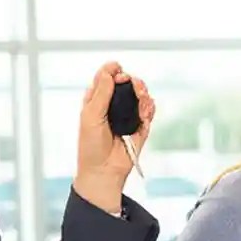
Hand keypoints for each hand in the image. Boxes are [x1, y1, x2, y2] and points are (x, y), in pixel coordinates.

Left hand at [73, 62, 155, 212]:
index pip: (105, 78)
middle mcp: (113, 106)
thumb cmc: (91, 146)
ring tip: (141, 97)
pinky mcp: (140, 126)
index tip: (118, 70)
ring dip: (143, 92)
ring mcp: (127, 115)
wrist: (104, 170)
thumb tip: (109, 72)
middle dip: (132, 80)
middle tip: (132, 84)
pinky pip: (149, 111)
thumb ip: (101, 93)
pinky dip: (149, 107)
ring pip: (140, 95)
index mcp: (96, 101)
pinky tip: (145, 111)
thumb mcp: (91, 116)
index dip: (112, 71)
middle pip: (126, 83)